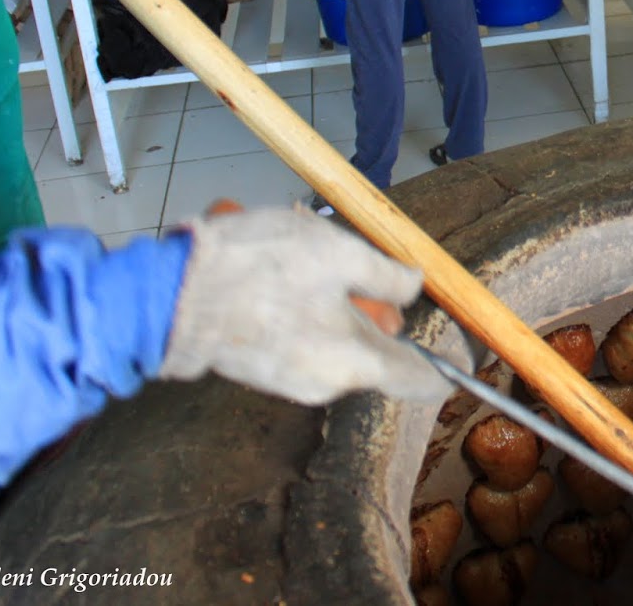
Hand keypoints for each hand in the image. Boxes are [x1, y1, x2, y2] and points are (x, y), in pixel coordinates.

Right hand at [159, 207, 448, 406]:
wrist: (169, 294)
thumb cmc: (253, 270)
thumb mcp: (337, 253)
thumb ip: (387, 274)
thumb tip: (415, 286)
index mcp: (352, 364)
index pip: (421, 382)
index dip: (447, 363)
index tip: (463, 344)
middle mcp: (324, 384)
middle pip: (374, 349)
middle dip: (372, 303)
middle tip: (354, 261)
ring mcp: (290, 379)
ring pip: (335, 335)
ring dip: (332, 295)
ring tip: (303, 249)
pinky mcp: (262, 366)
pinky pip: (301, 334)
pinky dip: (301, 303)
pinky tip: (277, 265)